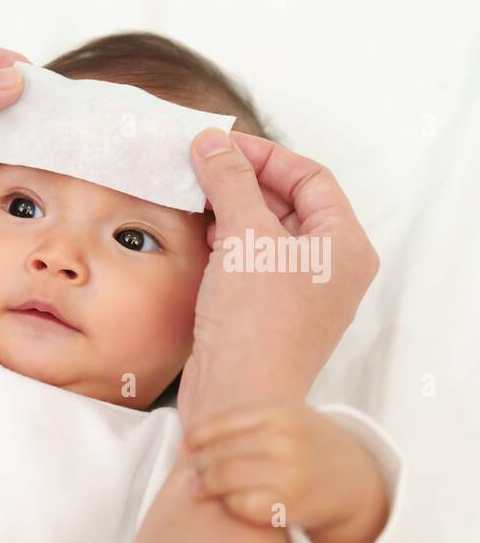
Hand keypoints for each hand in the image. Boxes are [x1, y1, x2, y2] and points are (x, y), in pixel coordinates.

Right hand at [177, 131, 379, 423]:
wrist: (238, 399)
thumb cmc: (256, 325)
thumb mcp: (244, 236)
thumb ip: (229, 182)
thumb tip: (213, 143)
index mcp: (346, 246)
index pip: (311, 178)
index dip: (265, 156)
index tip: (221, 146)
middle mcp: (330, 269)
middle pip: (290, 204)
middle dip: (245, 182)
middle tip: (202, 166)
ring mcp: (300, 295)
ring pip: (268, 234)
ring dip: (232, 212)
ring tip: (196, 196)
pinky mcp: (267, 316)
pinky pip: (251, 264)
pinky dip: (227, 244)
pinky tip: (200, 236)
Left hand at [184, 402, 387, 542]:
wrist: (354, 481)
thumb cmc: (309, 446)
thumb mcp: (288, 419)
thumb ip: (248, 421)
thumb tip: (188, 435)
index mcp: (281, 413)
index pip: (222, 423)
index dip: (198, 436)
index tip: (188, 444)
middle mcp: (284, 440)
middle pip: (219, 453)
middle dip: (199, 465)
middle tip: (193, 474)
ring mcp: (288, 472)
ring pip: (224, 478)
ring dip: (204, 486)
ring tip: (198, 489)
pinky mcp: (288, 504)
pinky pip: (240, 504)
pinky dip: (228, 504)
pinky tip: (229, 502)